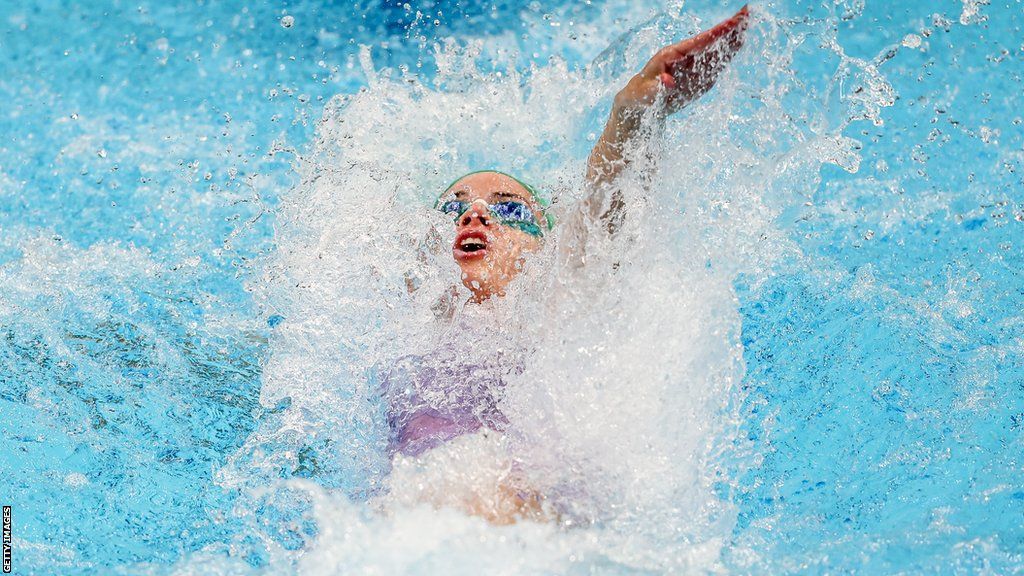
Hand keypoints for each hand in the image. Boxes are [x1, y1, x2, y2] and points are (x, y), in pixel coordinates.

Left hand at [615, 5, 748, 115]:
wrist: (642, 103)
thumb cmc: (640, 94)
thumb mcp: (645, 93)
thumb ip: (658, 88)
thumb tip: (669, 82)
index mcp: (672, 54)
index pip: (697, 42)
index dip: (715, 33)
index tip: (731, 23)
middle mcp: (685, 57)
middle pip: (710, 41)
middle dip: (728, 29)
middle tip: (746, 14)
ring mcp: (693, 66)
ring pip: (716, 51)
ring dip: (731, 39)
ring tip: (747, 25)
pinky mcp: (698, 76)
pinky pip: (715, 64)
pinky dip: (727, 54)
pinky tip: (738, 44)